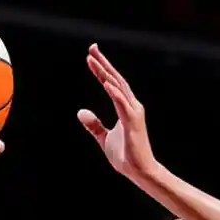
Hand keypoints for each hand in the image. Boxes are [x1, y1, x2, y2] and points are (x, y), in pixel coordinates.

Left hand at [77, 44, 158, 181]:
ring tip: (93, 60)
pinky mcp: (133, 122)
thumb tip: (80, 112)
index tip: (91, 56)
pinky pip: (122, 104)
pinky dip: (114, 92)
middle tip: (92, 48)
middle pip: (115, 79)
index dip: (101, 69)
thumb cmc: (125, 156)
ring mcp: (133, 113)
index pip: (112, 83)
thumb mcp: (104, 138)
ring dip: (105, 73)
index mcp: (126, 107)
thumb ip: (94, 125)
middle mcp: (132, 105)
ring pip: (118, 87)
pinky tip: (105, 82)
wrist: (139, 172)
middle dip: (103, 63)